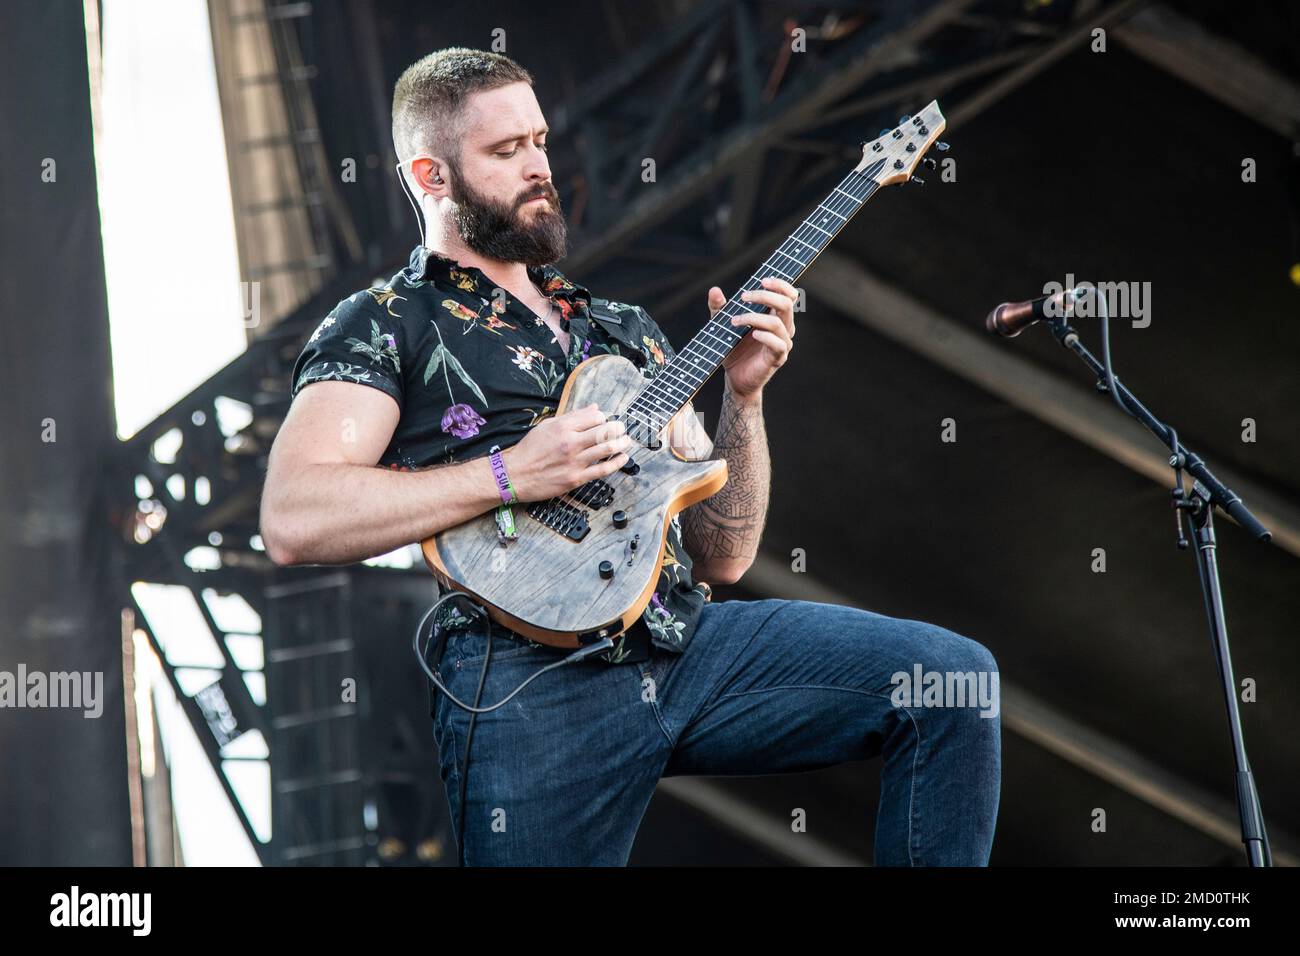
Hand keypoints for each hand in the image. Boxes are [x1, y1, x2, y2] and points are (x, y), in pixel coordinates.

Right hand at [502, 403, 634, 501]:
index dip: (604, 418)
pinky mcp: (576, 478)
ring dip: (622, 444)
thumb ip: (572, 417)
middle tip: (622, 429)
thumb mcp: (547, 426)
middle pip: (605, 431)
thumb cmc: (530, 450)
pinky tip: (623, 458)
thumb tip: (594, 408)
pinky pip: (603, 470)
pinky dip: (617, 463)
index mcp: (563, 427)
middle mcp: (570, 442)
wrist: (515, 475)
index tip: (605, 421)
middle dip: (618, 428)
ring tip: (627, 441)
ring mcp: (574, 461)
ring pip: (607, 449)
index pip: (595, 417)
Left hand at [713, 276, 796, 400]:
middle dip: (764, 296)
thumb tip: (714, 290)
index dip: (780, 285)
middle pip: (786, 304)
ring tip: (734, 320)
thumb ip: (719, 308)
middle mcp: (784, 327)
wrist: (735, 378)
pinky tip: (753, 334)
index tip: (762, 280)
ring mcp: (783, 343)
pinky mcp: (777, 358)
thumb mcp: (722, 325)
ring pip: (777, 323)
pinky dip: (765, 336)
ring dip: (754, 318)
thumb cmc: (734, 349)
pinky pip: (778, 344)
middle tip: (743, 297)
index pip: (789, 295)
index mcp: (776, 316)